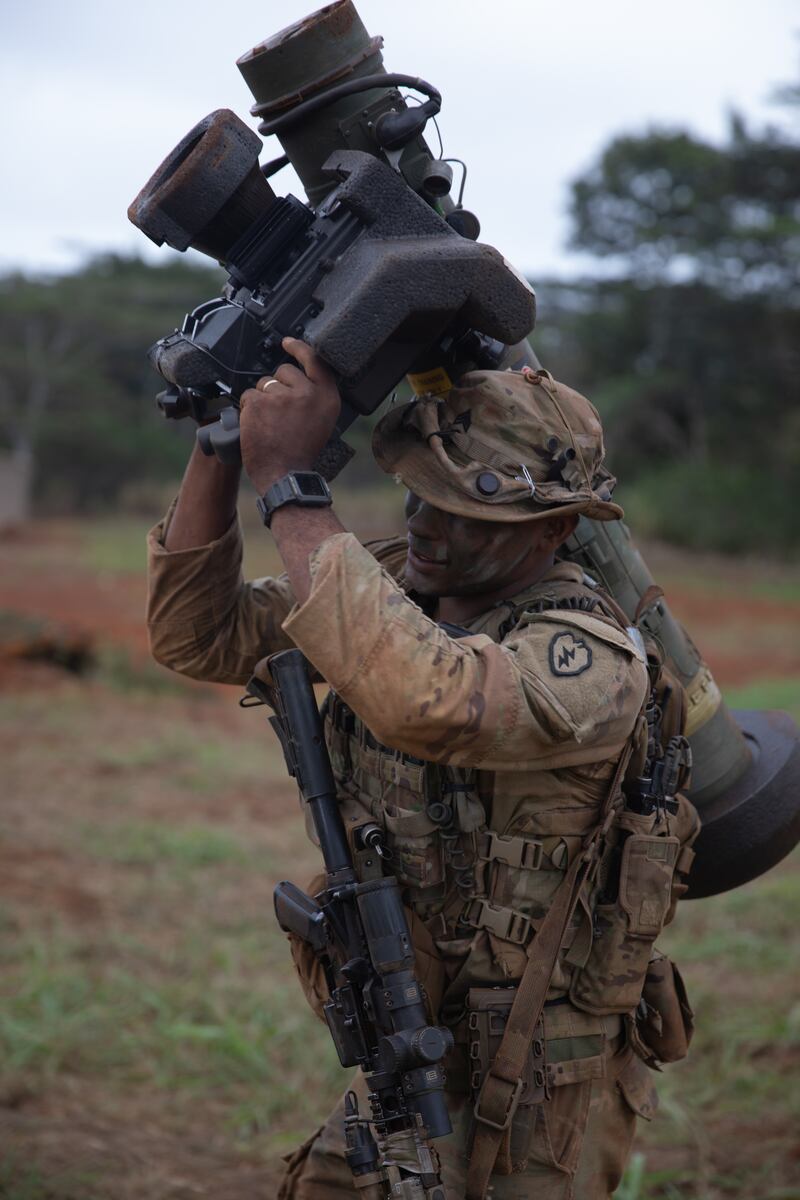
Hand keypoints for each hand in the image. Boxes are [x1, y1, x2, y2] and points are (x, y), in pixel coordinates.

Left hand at [239, 337, 340, 494]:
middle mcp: (308, 392)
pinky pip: (248, 396)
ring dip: (261, 400)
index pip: (314, 360)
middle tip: (278, 413)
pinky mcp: (259, 402)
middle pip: (283, 371)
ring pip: (263, 384)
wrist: (286, 475)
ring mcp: (282, 396)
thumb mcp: (321, 422)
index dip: (299, 348)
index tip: (288, 342)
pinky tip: (257, 426)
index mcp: (327, 397)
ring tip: (269, 424)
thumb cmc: (301, 454)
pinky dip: (248, 410)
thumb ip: (314, 398)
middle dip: (276, 386)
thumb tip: (297, 379)